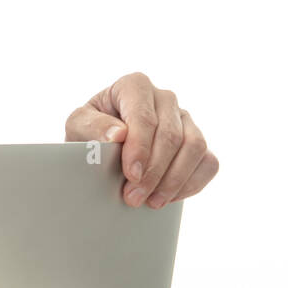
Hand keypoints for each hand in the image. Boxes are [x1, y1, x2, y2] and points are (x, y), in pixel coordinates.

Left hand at [65, 72, 217, 207]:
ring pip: (195, 148)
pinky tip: (168, 197)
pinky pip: (208, 162)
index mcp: (134, 86)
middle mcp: (164, 98)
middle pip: (171, 135)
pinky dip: (192, 183)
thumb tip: (119, 133)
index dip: (141, 148)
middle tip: (134, 197)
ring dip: (174, 180)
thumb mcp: (79, 126)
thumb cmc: (90, 131)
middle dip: (154, 172)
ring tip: (151, 202)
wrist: (101, 145)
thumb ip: (93, 126)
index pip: (144, 117)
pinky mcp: (198, 140)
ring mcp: (185, 119)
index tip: (131, 175)